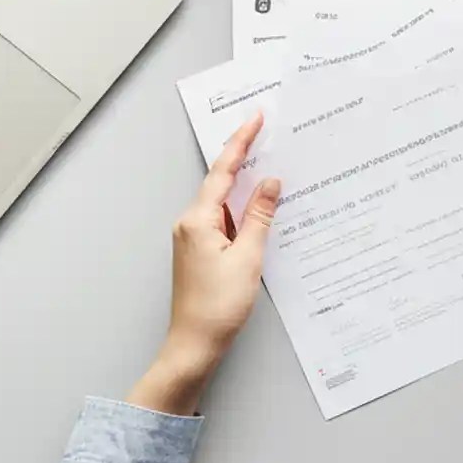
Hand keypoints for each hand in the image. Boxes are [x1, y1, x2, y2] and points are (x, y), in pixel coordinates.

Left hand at [128, 113, 280, 415]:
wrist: (193, 344)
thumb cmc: (218, 307)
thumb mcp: (248, 257)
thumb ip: (260, 216)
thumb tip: (270, 183)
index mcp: (198, 219)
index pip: (223, 170)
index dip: (241, 142)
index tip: (256, 117)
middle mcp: (190, 222)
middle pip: (220, 181)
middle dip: (243, 157)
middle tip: (266, 131)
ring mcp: (192, 237)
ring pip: (223, 202)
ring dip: (245, 187)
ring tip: (272, 167)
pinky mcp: (198, 251)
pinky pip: (223, 220)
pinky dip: (242, 212)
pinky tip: (261, 211)